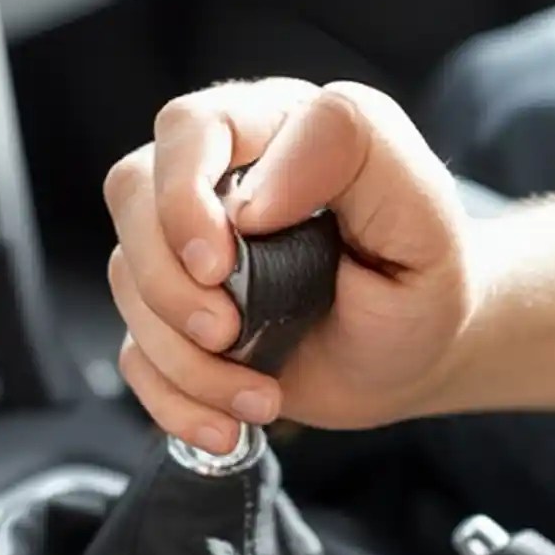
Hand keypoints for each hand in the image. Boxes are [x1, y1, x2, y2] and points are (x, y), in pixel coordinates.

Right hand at [106, 78, 554, 453]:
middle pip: (132, 195)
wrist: (424, 349)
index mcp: (277, 129)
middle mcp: (221, 178)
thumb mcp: (422, 209)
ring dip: (183, 356)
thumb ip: (351, 155)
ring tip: (263, 397)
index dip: (183, 196)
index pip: (191, 128)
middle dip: (167, 281)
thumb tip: (246, 201)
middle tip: (228, 333)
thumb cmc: (426, 276)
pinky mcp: (180, 315)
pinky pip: (135, 352)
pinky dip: (175, 400)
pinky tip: (231, 426)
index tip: (222, 266)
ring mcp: (191, 248)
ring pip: (128, 278)